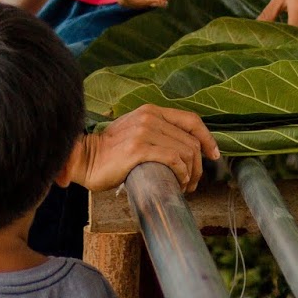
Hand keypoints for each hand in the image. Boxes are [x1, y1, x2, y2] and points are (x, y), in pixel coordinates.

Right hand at [69, 105, 219, 191]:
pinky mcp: (138, 150)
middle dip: (198, 165)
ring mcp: (144, 132)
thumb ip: (157, 132)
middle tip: (192, 183)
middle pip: (191, 141)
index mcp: (151, 111)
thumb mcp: (136, 132)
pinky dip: (181, 174)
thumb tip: (184, 149)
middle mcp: (150, 117)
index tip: (214, 154)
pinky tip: (177, 184)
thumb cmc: (110, 152)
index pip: (191, 120)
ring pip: (185, 152)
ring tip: (184, 186)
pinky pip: (173, 160)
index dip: (207, 138)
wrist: (83, 158)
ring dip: (191, 174)